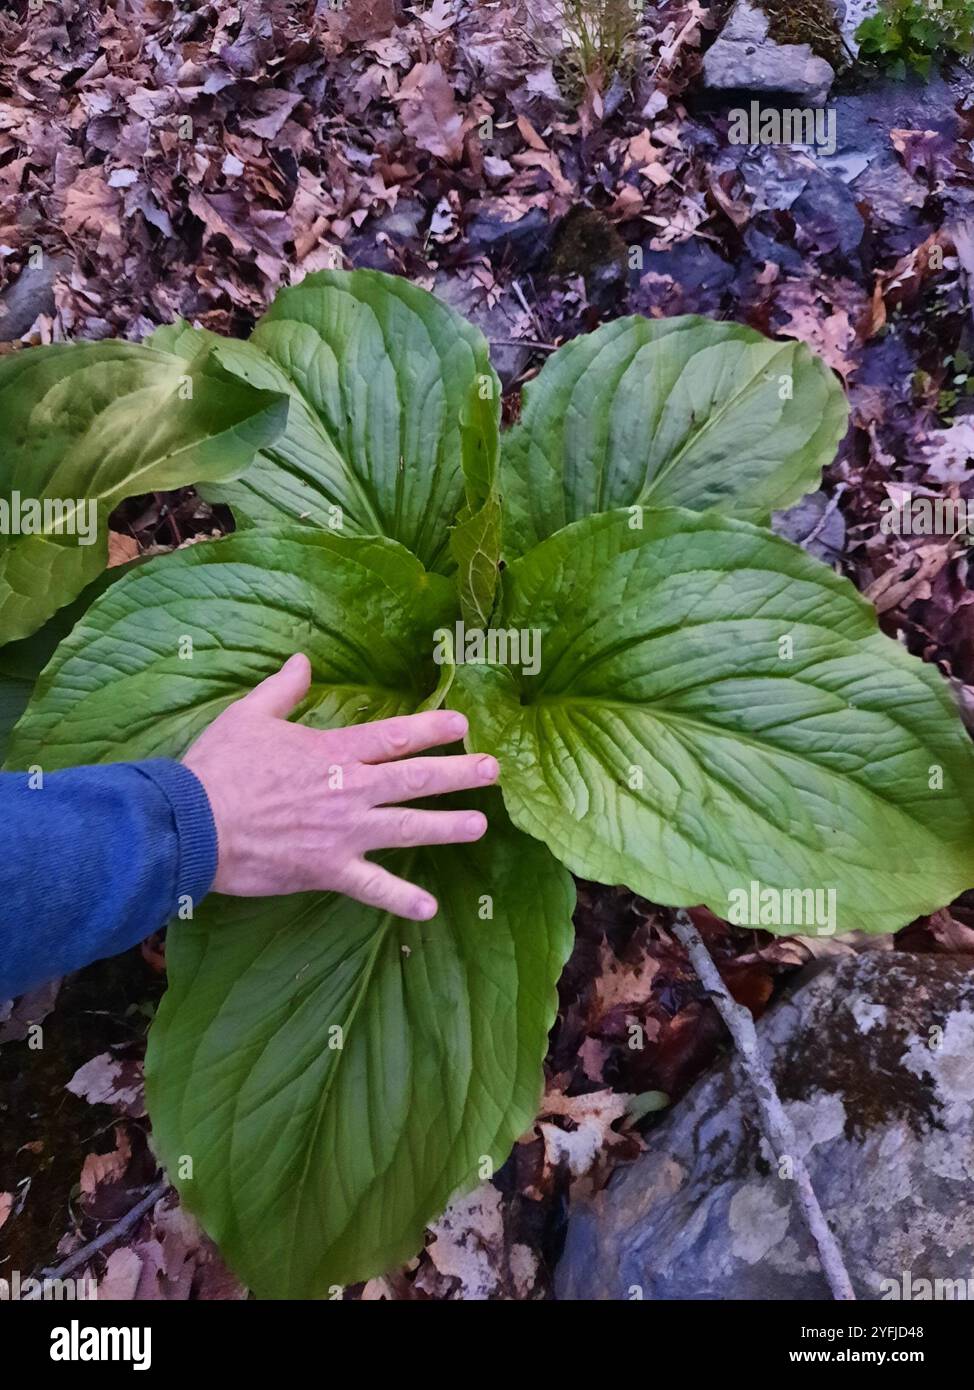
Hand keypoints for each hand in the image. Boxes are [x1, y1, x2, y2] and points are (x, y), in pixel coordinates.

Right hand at [181, 653, 497, 919]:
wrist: (194, 824)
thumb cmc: (218, 768)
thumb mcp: (248, 715)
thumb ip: (283, 689)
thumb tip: (303, 661)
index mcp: (332, 752)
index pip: (394, 736)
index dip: (431, 728)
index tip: (462, 723)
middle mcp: (349, 790)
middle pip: (415, 778)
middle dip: (459, 773)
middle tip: (493, 770)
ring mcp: (343, 832)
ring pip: (408, 827)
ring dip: (447, 827)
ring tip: (480, 826)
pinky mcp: (328, 869)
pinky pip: (372, 887)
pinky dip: (400, 899)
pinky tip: (430, 908)